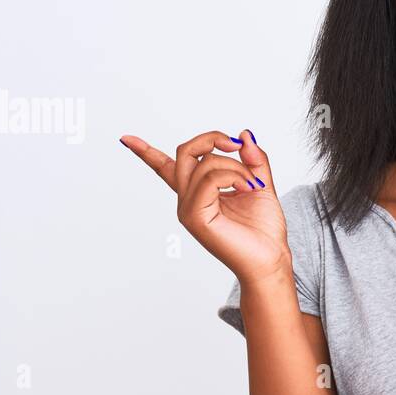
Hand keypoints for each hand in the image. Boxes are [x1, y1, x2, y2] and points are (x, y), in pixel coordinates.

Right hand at [119, 129, 288, 287]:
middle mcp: (188, 199)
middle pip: (185, 152)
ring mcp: (188, 208)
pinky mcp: (195, 217)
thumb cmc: (263, 230)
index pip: (165, 168)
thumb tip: (244, 135)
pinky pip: (210, 179)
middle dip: (211, 138)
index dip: (145, 152)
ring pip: (203, 163)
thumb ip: (253, 160)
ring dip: (236, 166)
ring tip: (253, 184)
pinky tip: (248, 188)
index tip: (126, 138)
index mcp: (198, 192)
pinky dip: (234, 176)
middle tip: (236, 145)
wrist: (269, 260)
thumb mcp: (260, 183)